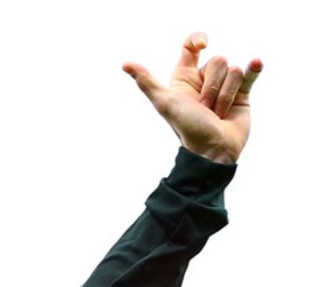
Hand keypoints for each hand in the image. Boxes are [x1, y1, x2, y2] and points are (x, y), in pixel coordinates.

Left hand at [123, 32, 262, 163]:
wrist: (212, 151)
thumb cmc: (186, 128)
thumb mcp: (165, 102)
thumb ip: (147, 82)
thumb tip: (125, 64)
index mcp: (183, 78)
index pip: (191, 47)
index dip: (198, 40)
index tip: (202, 45)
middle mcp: (203, 80)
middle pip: (217, 61)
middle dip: (211, 87)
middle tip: (204, 108)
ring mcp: (224, 87)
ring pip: (233, 70)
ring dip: (225, 95)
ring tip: (217, 113)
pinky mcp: (243, 94)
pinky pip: (251, 73)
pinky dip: (255, 69)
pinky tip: (255, 63)